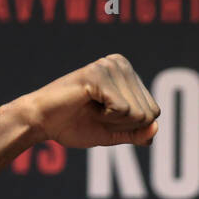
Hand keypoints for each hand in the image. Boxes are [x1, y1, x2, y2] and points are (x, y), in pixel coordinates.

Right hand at [24, 54, 159, 148]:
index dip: (129, 126)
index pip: (153, 112)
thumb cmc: (74, 125)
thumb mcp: (113, 134)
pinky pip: (123, 110)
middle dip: (123, 125)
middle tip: (96, 114)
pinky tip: (87, 104)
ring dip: (113, 122)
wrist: (42, 122)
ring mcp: (111, 66)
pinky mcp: (99, 74)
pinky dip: (106, 118)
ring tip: (91, 108)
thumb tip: (155, 128)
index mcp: (128, 74)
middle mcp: (122, 64)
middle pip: (148, 113)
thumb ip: (137, 133)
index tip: (105, 117)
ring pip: (138, 113)